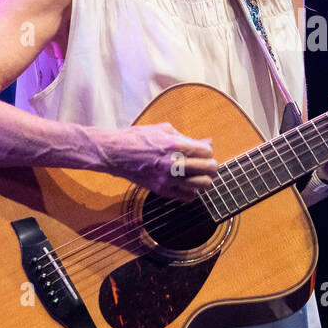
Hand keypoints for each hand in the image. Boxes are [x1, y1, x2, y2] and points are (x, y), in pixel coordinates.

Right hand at [96, 123, 216, 200]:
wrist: (115, 153)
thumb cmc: (138, 138)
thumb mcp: (164, 130)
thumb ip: (188, 138)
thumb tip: (207, 143)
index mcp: (175, 145)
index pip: (207, 152)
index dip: (207, 151)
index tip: (203, 151)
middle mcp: (173, 164)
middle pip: (209, 170)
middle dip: (211, 166)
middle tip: (207, 164)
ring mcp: (167, 179)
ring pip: (202, 185)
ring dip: (204, 180)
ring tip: (198, 175)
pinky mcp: (161, 190)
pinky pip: (188, 197)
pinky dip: (191, 191)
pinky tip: (186, 184)